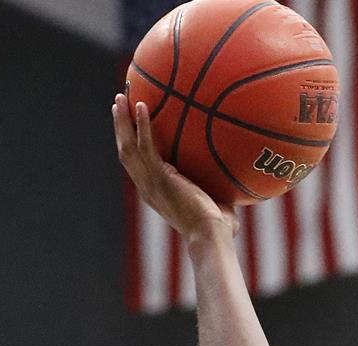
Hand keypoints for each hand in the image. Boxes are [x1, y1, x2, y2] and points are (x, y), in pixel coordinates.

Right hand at [112, 93, 236, 244]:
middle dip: (120, 127)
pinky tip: (143, 105)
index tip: (129, 127)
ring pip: (127, 146)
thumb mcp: (215, 202)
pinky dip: (142, 125)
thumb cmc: (219, 228)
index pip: (136, 165)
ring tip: (121, 97)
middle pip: (125, 152)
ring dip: (122, 121)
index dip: (130, 145)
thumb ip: (217, 187)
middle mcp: (147, 187)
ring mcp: (150, 183)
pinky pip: (146, 146)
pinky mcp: (159, 178)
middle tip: (119, 104)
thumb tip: (237, 173)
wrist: (211, 236)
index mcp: (154, 192)